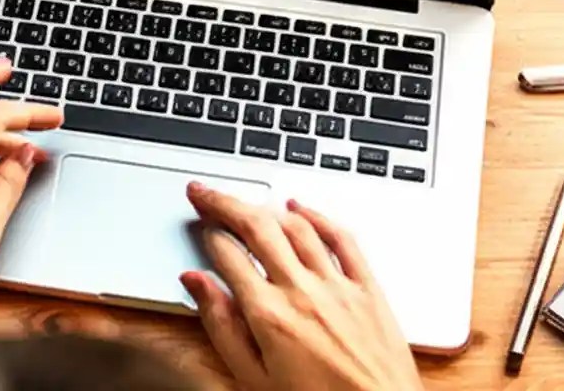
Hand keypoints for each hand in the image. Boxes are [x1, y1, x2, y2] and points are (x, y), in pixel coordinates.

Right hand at [181, 184, 423, 390]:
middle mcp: (302, 291)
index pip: (227, 256)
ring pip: (296, 227)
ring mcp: (338, 285)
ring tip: (243, 199)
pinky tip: (300, 208)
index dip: (206, 233)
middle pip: (257, 228)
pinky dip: (318, 216)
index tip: (196, 222)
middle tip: (203, 192)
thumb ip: (221, 327)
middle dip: (225, 203)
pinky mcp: (368, 286)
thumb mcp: (252, 380)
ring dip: (265, 206)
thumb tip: (196, 284)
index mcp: (268, 316)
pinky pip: (342, 238)